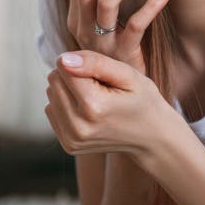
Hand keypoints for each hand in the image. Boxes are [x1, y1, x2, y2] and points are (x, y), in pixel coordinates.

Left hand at [44, 49, 178, 162]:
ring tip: (98, 99)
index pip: (65, 68)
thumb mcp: (129, 75)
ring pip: (51, 95)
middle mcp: (78, 125)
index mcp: (94, 105)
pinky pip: (52, 111)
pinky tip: (90, 111)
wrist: (153, 137)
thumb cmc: (144, 101)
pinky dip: (68, 106)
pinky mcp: (68, 145)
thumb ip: (96, 63)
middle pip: (54, 81)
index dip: (85, 65)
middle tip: (102, 87)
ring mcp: (72, 139)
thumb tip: (63, 60)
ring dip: (70, 91)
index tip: (104, 75)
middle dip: (74, 77)